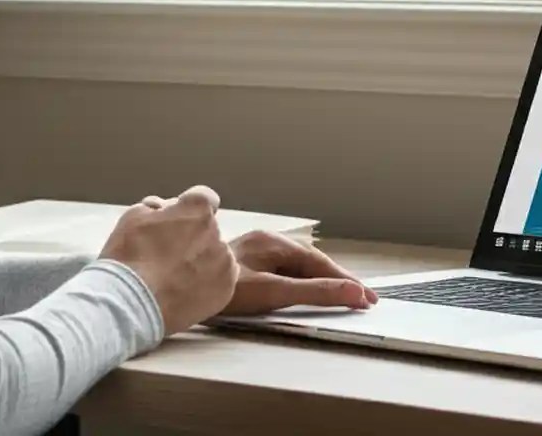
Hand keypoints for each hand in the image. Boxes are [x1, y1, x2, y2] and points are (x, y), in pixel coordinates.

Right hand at [99, 186, 239, 334]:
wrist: (132, 304)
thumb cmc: (129, 257)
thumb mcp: (134, 217)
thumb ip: (156, 207)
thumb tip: (168, 208)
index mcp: (197, 209)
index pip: (205, 198)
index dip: (191, 209)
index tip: (181, 221)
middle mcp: (216, 231)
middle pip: (208, 231)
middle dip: (192, 239)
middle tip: (169, 258)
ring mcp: (224, 261)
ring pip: (216, 257)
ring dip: (202, 263)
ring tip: (175, 280)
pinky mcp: (227, 288)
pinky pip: (221, 281)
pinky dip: (208, 286)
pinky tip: (186, 294)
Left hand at [222, 230, 379, 315]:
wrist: (174, 290)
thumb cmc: (222, 290)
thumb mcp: (273, 292)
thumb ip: (315, 292)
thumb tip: (354, 293)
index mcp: (274, 243)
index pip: (321, 263)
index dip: (346, 281)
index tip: (367, 299)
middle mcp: (265, 242)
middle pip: (311, 261)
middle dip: (336, 279)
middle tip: (360, 299)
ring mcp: (253, 252)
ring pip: (295, 264)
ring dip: (318, 279)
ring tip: (338, 295)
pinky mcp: (243, 264)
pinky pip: (280, 270)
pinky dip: (298, 280)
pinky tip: (301, 290)